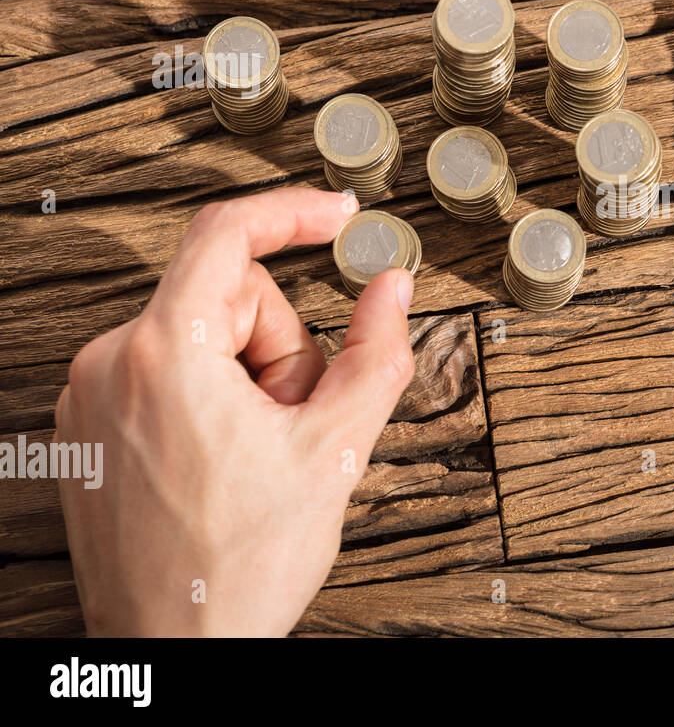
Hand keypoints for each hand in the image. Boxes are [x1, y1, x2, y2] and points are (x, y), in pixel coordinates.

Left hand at [56, 188, 415, 635]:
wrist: (172, 652)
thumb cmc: (235, 568)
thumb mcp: (334, 451)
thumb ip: (378, 353)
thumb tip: (392, 288)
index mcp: (162, 355)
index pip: (226, 235)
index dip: (293, 213)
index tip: (338, 215)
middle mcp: (109, 363)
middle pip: (228, 298)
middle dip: (279, 348)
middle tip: (292, 421)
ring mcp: (91, 396)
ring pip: (201, 336)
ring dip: (249, 379)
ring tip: (259, 451)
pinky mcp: (89, 424)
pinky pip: (169, 370)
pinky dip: (212, 396)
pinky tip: (228, 459)